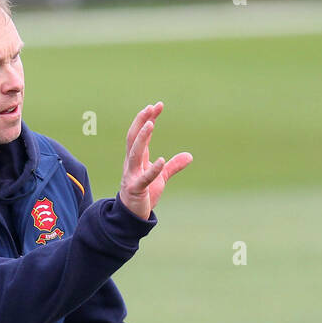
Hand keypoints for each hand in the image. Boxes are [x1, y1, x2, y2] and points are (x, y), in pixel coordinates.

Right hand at [117, 102, 192, 220]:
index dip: (147, 119)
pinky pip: (144, 178)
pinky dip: (153, 169)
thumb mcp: (160, 178)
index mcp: (137, 159)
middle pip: (133, 138)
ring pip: (134, 153)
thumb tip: (189, 155)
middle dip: (141, 121)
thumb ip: (173, 166)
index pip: (141, 134)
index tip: (157, 106)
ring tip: (151, 123)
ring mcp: (132, 175)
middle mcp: (131, 163)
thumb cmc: (144, 194)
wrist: (132, 216)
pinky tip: (161, 160)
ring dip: (142, 138)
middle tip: (150, 107)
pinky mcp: (136, 189)